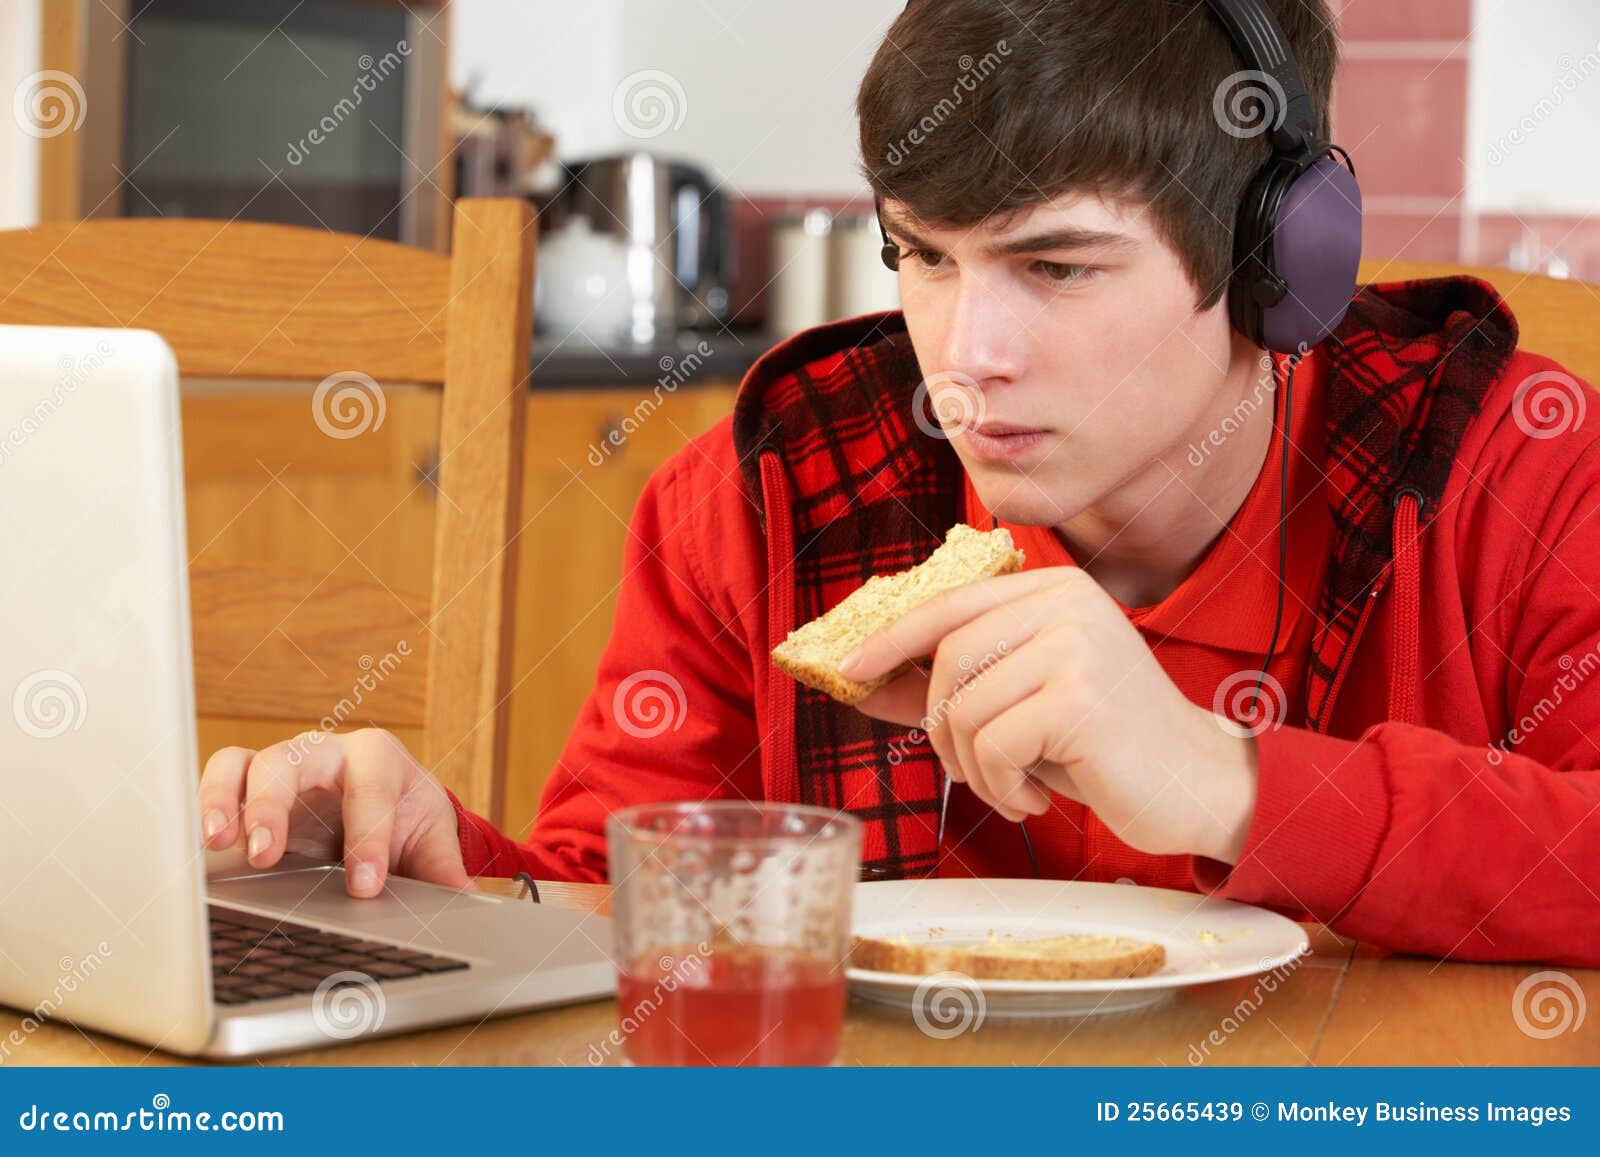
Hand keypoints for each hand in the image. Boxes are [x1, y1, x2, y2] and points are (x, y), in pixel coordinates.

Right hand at [199, 727, 471, 897]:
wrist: (388, 801)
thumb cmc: (406, 813)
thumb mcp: (430, 836)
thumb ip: (443, 869)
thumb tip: (467, 901)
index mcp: (379, 758)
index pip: (370, 789)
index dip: (367, 836)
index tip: (364, 884)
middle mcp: (325, 753)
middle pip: (293, 760)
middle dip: (276, 806)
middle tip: (266, 856)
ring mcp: (284, 766)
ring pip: (245, 763)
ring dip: (227, 800)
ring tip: (219, 843)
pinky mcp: (251, 786)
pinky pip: (222, 777)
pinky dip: (208, 803)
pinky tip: (204, 846)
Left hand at [837, 567, 1259, 861]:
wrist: (1197, 785)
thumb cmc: (1105, 746)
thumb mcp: (1021, 704)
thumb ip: (950, 687)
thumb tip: (863, 683)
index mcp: (1053, 589)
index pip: (949, 604)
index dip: (892, 639)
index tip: (850, 671)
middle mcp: (1065, 603)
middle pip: (947, 658)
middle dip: (941, 729)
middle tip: (972, 771)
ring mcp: (1074, 644)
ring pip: (963, 708)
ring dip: (975, 769)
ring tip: (1014, 789)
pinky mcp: (1077, 697)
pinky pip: (992, 746)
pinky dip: (1001, 788)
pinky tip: (1038, 799)